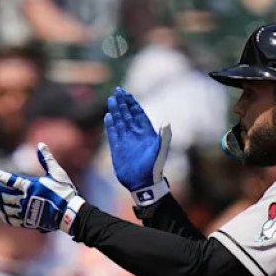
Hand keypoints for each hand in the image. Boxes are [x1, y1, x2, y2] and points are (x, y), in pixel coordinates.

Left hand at [0, 143, 84, 233]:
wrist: (70, 214)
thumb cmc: (64, 193)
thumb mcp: (57, 173)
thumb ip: (47, 159)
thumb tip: (40, 145)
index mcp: (30, 186)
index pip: (7, 179)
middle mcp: (25, 199)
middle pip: (1, 193)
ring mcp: (25, 212)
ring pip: (3, 207)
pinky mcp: (28, 222)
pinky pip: (11, 219)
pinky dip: (3, 214)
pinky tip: (1, 211)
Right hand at [104, 87, 171, 205]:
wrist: (143, 183)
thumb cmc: (154, 168)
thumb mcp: (161, 151)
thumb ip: (164, 137)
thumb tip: (167, 123)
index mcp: (146, 133)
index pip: (138, 114)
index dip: (133, 103)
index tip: (127, 94)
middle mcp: (135, 135)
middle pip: (127, 115)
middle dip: (123, 103)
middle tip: (117, 91)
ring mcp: (126, 141)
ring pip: (119, 122)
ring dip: (116, 111)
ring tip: (111, 100)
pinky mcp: (117, 149)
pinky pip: (113, 134)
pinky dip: (110, 125)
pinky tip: (108, 117)